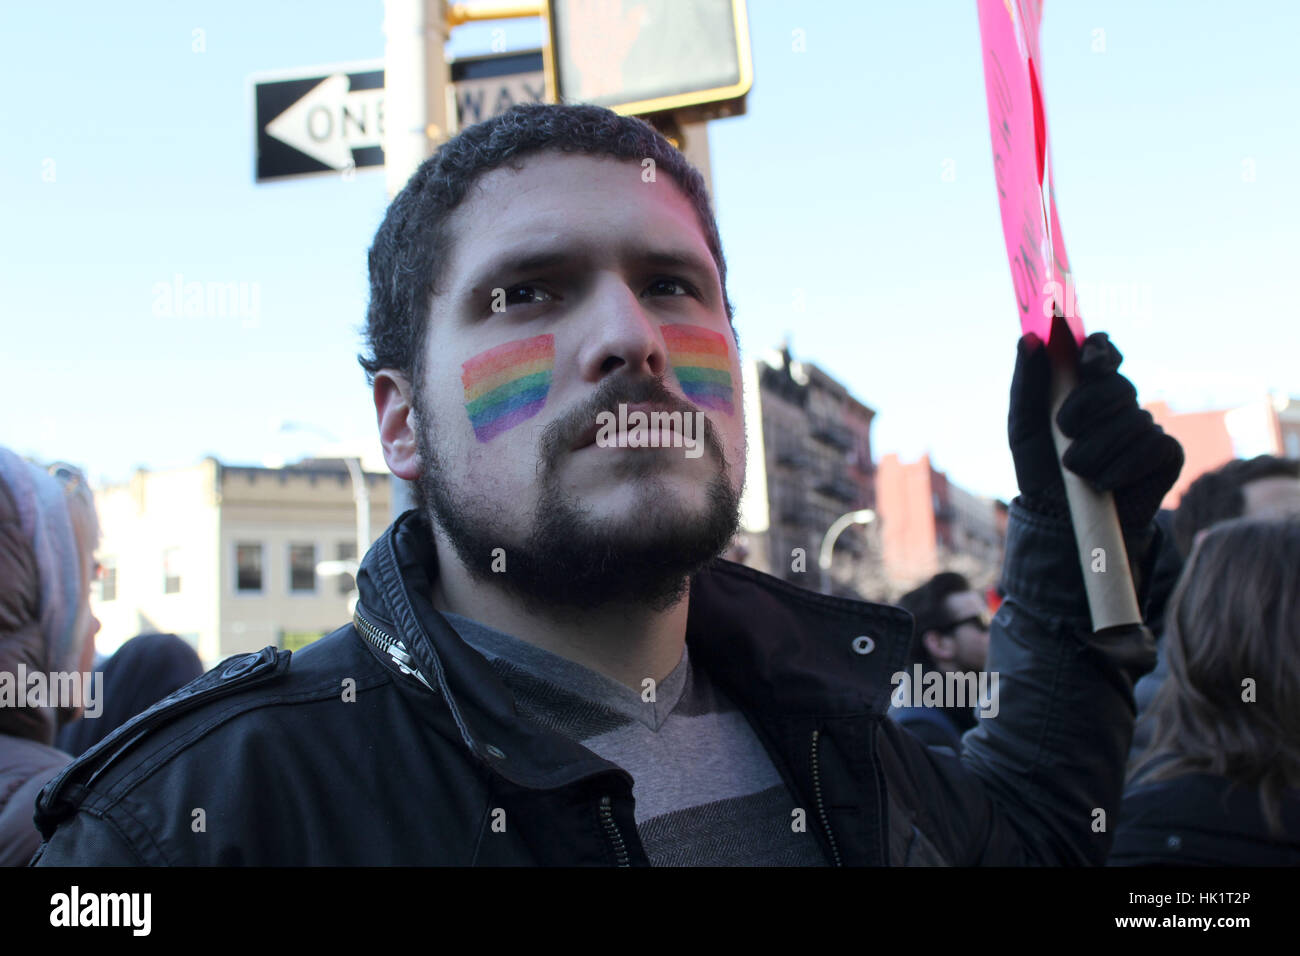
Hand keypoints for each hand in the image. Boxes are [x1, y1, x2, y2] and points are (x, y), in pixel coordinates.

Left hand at [1008, 331, 1183, 529]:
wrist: (1063, 522)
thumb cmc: (1042, 472)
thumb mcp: (1024, 428)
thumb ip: (1026, 383)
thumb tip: (1029, 338)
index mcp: (1085, 388)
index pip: (1101, 351)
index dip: (1099, 349)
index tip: (1088, 359)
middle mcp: (1119, 402)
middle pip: (1117, 383)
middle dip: (1086, 406)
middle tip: (1064, 429)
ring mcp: (1145, 426)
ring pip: (1132, 419)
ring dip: (1095, 448)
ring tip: (1076, 470)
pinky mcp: (1166, 453)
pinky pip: (1152, 446)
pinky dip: (1121, 467)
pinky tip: (1104, 483)